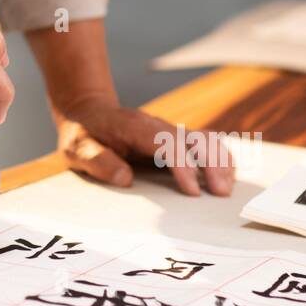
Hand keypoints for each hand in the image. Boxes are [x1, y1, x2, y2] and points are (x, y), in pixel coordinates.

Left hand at [57, 96, 234, 196]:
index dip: (183, 166)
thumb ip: (99, 162)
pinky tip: (226, 176)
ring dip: (219, 161)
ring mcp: (167, 130)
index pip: (167, 144)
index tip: (192, 192)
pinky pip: (203, 143)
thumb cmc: (83, 134)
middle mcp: (156, 125)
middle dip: (210, 165)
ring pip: (203, 139)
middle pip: (193, 140)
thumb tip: (125, 179)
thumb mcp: (78, 149)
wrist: (88, 111)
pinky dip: (218, 157)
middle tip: (220, 194)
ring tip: (227, 188)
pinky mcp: (173, 137)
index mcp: (134, 127)